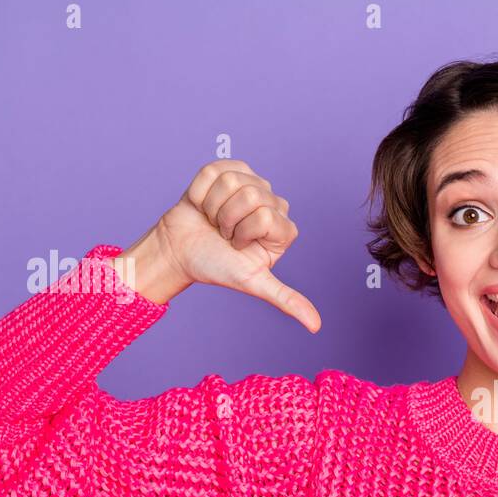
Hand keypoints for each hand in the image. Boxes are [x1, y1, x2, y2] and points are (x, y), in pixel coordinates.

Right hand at [119, 160, 320, 333]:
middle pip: (251, 196)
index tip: (237, 245)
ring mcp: (252, 183)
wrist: (181, 250)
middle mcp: (273, 203)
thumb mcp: (253, 283)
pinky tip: (205, 205)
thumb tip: (316, 327)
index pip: (264, 217)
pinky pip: (213, 171)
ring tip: (214, 219)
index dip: (242, 233)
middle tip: (224, 233)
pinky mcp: (229, 169)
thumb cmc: (217, 266)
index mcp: (284, 229)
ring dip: (214, 206)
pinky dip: (201, 192)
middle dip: (227, 219)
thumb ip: (287, 299)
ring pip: (231, 181)